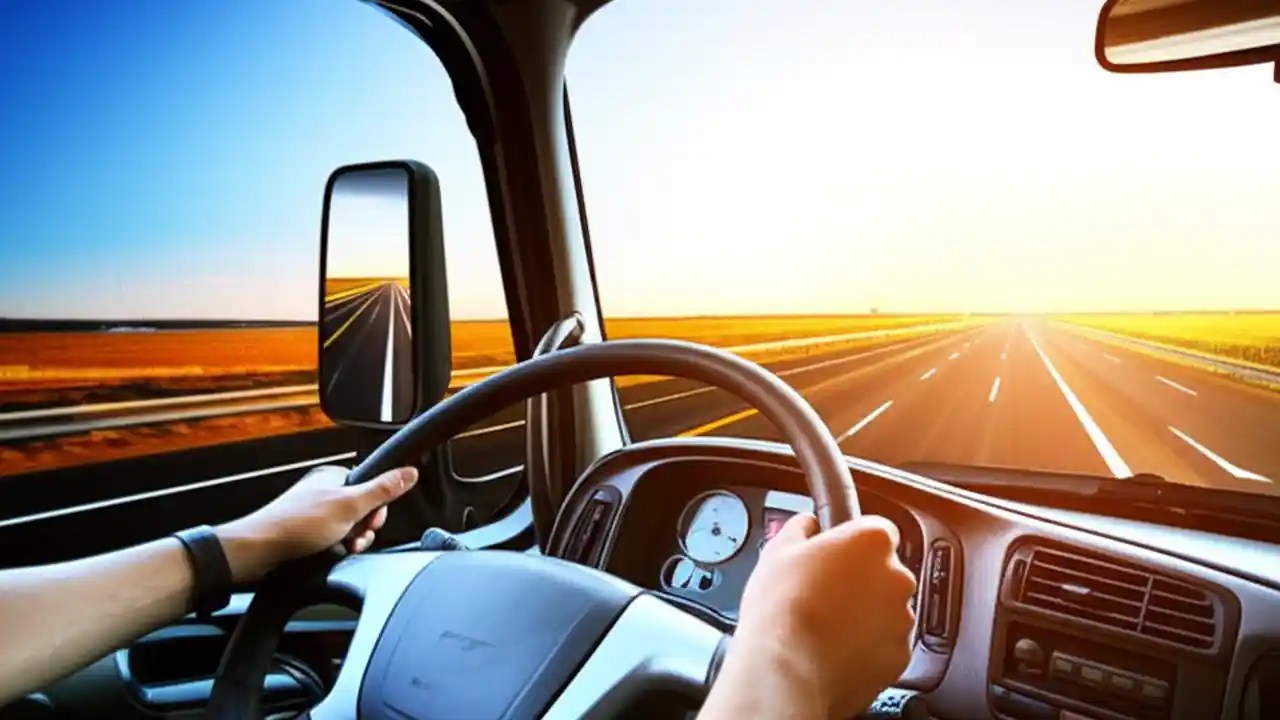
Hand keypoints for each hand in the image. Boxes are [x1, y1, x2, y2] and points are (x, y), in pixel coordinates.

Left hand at [214, 465, 417, 582]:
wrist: (259, 552)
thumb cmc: (296, 524)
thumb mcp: (350, 505)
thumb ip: (383, 489)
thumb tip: (409, 472)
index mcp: (333, 477)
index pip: (371, 486)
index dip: (377, 506)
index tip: (371, 518)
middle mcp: (323, 493)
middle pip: (362, 510)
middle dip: (363, 527)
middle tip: (354, 535)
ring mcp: (314, 515)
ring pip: (349, 529)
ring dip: (351, 541)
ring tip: (341, 547)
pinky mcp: (307, 535)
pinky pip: (333, 542)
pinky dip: (336, 550)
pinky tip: (330, 554)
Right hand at [702, 513, 916, 718]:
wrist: (787, 669)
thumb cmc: (782, 608)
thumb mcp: (779, 550)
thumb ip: (801, 528)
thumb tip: (807, 524)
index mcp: (871, 541)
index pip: (875, 529)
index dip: (851, 543)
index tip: (834, 554)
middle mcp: (896, 577)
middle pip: (883, 570)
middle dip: (858, 579)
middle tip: (822, 592)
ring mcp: (902, 619)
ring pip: (886, 609)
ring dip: (864, 613)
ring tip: (825, 624)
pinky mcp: (899, 656)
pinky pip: (886, 643)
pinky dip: (867, 645)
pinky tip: (835, 647)